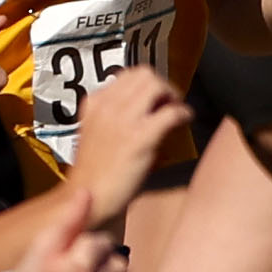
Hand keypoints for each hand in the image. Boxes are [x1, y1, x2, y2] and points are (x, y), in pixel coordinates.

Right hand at [65, 70, 192, 214]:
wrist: (88, 197)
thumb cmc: (97, 171)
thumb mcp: (98, 131)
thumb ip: (116, 115)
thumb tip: (148, 104)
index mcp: (94, 103)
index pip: (127, 74)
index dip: (148, 84)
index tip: (157, 97)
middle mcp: (107, 107)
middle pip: (144, 74)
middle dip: (163, 85)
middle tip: (170, 102)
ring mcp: (122, 121)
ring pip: (157, 85)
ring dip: (173, 96)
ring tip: (176, 111)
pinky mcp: (139, 139)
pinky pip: (170, 113)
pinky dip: (183, 114)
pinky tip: (184, 122)